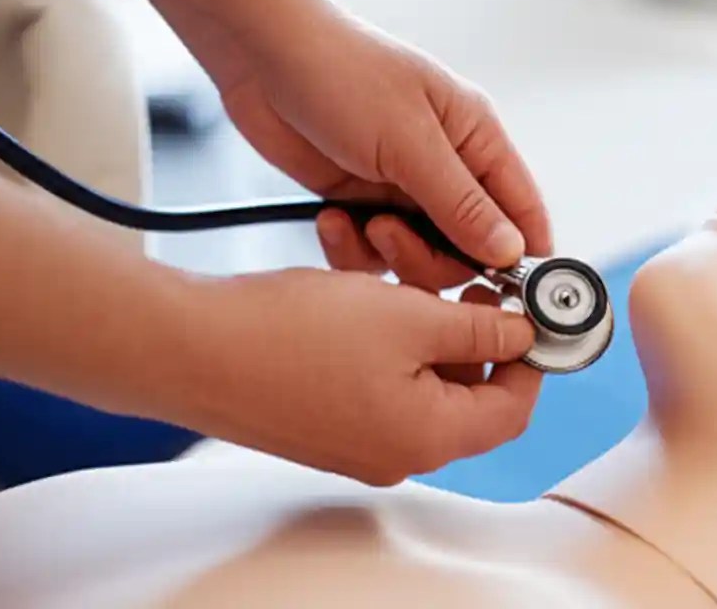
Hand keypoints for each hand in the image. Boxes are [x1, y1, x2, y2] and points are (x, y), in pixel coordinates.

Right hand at [174, 270, 541, 485]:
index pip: (514, 406)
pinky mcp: (323, 421)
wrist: (186, 348)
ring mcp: (357, 440)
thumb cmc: (288, 336)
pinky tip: (358, 284)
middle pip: (467, 390)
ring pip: (418, 372)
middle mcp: (396, 451)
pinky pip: (375, 373)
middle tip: (460, 275)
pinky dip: (380, 328)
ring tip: (395, 264)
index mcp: (428, 437)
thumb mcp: (410, 316)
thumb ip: (481, 327)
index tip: (528, 308)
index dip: (530, 353)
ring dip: (419, 316)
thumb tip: (525, 333)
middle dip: (469, 324)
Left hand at [215, 0, 551, 287]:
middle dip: (436, 258)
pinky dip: (354, 249)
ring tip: (365, 223)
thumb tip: (511, 250)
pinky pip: (375, 253)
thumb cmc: (341, 72)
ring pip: (422, 257)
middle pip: (470, 247)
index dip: (523, 254)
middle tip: (396, 237)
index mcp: (476, 137)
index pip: (522, 209)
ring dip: (392, 253)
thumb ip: (462, 204)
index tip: (511, 292)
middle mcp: (445, 166)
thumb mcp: (410, 142)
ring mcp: (402, 187)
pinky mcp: (360, 202)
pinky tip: (333, 220)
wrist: (260, 54)